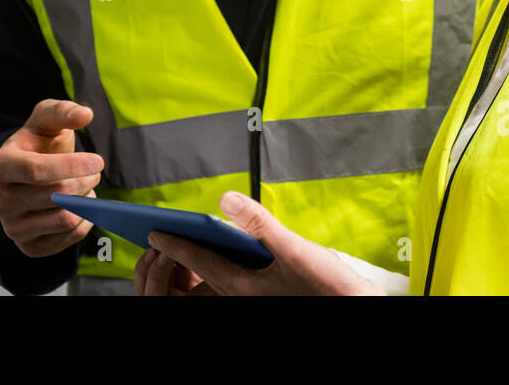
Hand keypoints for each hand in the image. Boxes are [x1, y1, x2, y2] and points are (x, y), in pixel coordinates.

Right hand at [0, 99, 103, 256]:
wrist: (30, 176)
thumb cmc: (39, 144)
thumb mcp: (46, 120)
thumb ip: (64, 111)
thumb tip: (85, 114)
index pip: (36, 171)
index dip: (71, 166)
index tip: (98, 161)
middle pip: (55, 195)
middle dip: (84, 181)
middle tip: (94, 171)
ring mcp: (12, 228)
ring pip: (64, 218)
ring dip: (86, 201)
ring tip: (86, 187)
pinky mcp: (29, 247)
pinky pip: (68, 240)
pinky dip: (85, 222)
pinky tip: (83, 206)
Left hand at [138, 192, 383, 295]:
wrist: (354, 308)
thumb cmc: (327, 287)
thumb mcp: (294, 248)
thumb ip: (259, 222)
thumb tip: (226, 200)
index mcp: (242, 286)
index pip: (197, 261)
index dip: (174, 244)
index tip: (154, 232)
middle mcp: (240, 297)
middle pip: (194, 283)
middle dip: (174, 263)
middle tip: (161, 242)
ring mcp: (250, 300)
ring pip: (208, 289)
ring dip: (192, 271)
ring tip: (183, 251)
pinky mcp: (263, 299)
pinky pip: (226, 290)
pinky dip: (214, 275)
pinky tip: (223, 259)